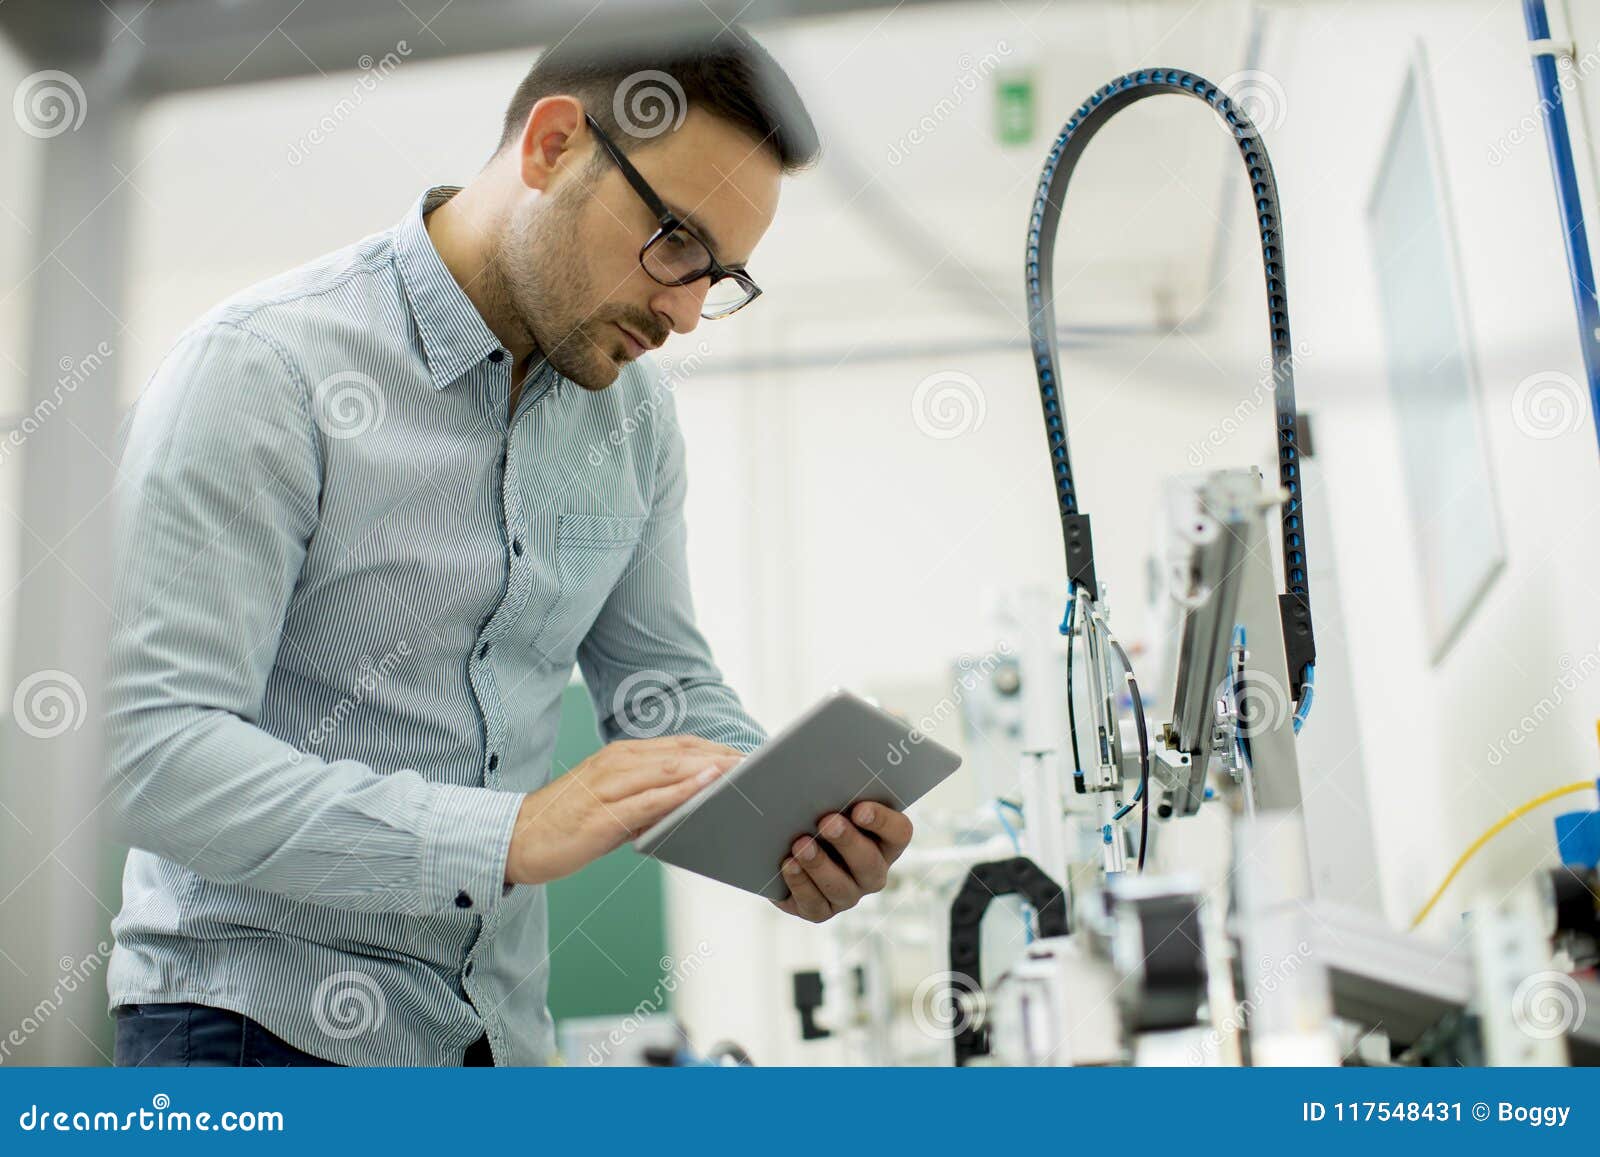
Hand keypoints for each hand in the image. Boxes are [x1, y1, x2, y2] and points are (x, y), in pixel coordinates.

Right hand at [505, 735, 743, 885]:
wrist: (515, 840)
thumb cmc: (567, 823)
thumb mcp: (612, 802)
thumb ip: (648, 797)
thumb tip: (689, 800)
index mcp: (621, 757)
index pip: (681, 746)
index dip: (717, 749)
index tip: (750, 757)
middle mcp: (617, 763)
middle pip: (682, 753)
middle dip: (723, 758)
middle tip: (759, 764)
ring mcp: (608, 786)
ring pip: (670, 770)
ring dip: (710, 769)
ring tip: (744, 772)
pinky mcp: (602, 814)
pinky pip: (649, 800)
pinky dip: (680, 791)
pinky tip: (705, 788)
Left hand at [772, 801, 912, 922]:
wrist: (784, 846)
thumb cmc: (815, 815)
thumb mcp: (830, 801)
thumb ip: (837, 792)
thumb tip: (823, 772)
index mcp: (885, 841)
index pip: (899, 832)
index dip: (882, 821)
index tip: (860, 808)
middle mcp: (872, 872)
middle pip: (869, 863)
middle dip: (848, 842)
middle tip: (827, 822)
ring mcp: (848, 894)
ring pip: (842, 888)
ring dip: (820, 865)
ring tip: (801, 844)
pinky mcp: (821, 910)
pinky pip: (815, 904)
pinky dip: (800, 884)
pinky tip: (789, 865)